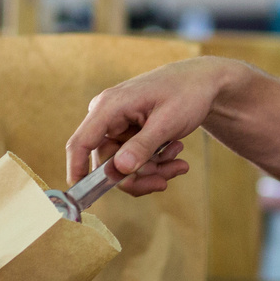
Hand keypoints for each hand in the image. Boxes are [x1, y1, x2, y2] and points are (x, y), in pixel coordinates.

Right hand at [65, 57, 235, 196]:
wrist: (202, 82)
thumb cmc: (186, 93)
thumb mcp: (168, 122)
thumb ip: (142, 146)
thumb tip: (118, 170)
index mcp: (109, 107)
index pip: (81, 143)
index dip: (77, 171)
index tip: (82, 198)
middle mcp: (107, 117)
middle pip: (108, 163)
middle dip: (138, 176)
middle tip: (165, 179)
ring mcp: (117, 126)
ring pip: (123, 166)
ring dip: (152, 170)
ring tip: (179, 163)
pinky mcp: (128, 133)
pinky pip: (133, 160)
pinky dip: (155, 163)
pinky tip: (175, 154)